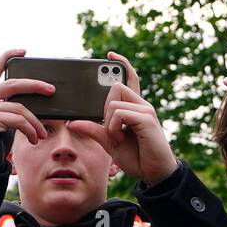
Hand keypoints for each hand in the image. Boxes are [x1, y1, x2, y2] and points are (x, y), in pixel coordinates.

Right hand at [0, 48, 52, 144]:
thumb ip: (6, 104)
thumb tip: (34, 99)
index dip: (8, 55)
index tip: (24, 51)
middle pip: (14, 83)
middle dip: (36, 85)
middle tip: (51, 90)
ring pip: (20, 107)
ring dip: (35, 122)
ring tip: (42, 133)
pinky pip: (18, 120)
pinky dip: (30, 130)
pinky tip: (34, 138)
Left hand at [68, 52, 176, 184]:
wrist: (153, 172)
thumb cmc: (135, 156)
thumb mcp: (108, 142)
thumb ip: (93, 130)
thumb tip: (72, 123)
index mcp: (134, 107)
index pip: (129, 78)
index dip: (121, 64)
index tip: (109, 54)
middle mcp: (141, 104)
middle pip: (115, 87)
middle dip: (105, 109)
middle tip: (112, 131)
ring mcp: (145, 110)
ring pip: (114, 101)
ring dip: (108, 122)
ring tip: (117, 139)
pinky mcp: (146, 118)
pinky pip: (119, 113)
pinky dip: (113, 127)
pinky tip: (119, 139)